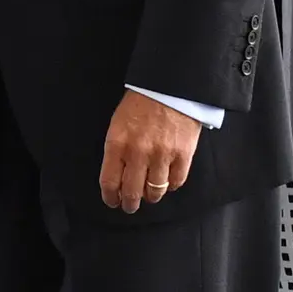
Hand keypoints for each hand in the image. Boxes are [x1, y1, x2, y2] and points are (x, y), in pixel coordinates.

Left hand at [97, 91, 200, 212]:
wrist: (169, 86)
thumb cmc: (141, 103)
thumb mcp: (117, 123)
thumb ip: (117, 150)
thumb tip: (117, 175)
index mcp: (117, 143)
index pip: (110, 182)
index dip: (110, 197)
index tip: (112, 201)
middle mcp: (138, 153)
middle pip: (132, 193)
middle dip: (129, 204)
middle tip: (130, 205)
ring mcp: (162, 155)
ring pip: (155, 192)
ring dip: (150, 197)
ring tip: (149, 195)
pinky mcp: (183, 155)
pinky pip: (176, 182)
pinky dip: (171, 186)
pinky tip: (167, 181)